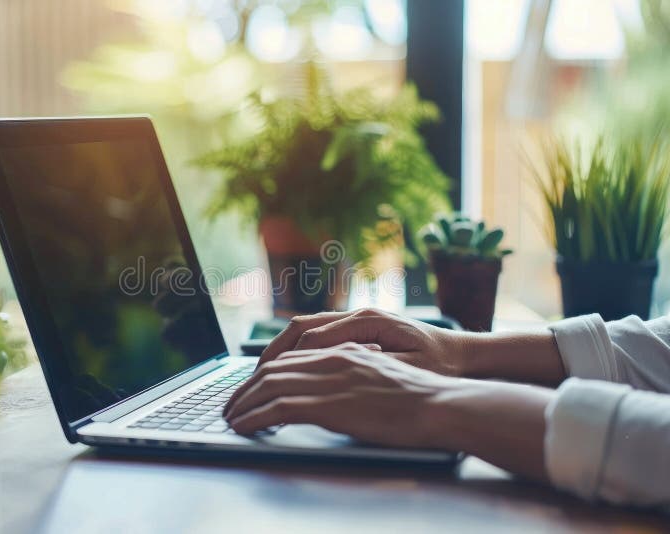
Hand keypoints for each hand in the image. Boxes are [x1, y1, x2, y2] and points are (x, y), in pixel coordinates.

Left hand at [224, 343, 457, 447]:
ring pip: (269, 385)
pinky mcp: (329, 404)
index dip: (264, 373)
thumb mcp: (381, 374)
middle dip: (245, 388)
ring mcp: (329, 380)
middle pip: (273, 368)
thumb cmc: (419, 396)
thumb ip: (353, 374)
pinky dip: (255, 416)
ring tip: (230, 418)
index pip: (290, 357)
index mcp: (343, 350)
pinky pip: (278, 407)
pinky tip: (244, 427)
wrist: (440, 404)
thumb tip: (334, 388)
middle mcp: (331, 359)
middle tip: (231, 405)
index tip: (251, 389)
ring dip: (243, 402)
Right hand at [258, 308, 470, 377]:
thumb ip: (371, 368)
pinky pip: (318, 334)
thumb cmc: (441, 366)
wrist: (464, 354)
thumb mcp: (409, 372)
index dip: (287, 362)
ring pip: (306, 328)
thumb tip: (333, 370)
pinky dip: (298, 350)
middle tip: (252, 379)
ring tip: (262, 374)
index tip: (266, 382)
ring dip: (283, 349)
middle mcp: (359, 314)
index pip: (314, 339)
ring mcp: (357, 319)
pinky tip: (289, 368)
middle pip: (302, 327)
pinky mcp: (359, 328)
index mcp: (369, 322)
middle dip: (274, 353)